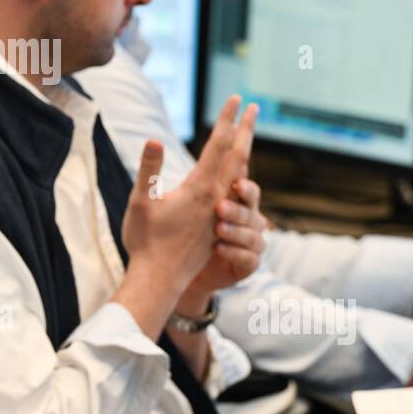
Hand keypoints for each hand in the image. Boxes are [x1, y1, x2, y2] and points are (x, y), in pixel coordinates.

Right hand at [121, 95, 258, 299]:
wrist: (161, 278)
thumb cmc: (146, 241)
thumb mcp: (141, 202)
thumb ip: (149, 170)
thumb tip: (154, 140)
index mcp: (200, 188)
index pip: (218, 145)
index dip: (227, 120)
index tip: (236, 99)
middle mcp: (216, 197)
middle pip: (237, 156)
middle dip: (245, 130)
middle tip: (255, 107)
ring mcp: (219, 212)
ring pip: (239, 174)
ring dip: (244, 151)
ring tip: (248, 135)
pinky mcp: (218, 225)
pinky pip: (234, 194)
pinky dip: (239, 176)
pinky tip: (238, 175)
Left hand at [179, 177, 266, 312]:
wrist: (179, 270)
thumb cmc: (180, 231)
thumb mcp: (177, 204)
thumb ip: (184, 178)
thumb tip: (159, 143)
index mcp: (233, 200)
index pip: (244, 187)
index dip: (245, 185)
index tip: (236, 182)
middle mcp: (246, 219)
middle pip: (251, 208)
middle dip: (239, 207)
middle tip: (219, 207)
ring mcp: (249, 243)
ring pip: (253, 235)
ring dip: (237, 230)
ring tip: (217, 228)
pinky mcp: (246, 265)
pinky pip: (249, 259)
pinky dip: (236, 253)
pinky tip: (218, 248)